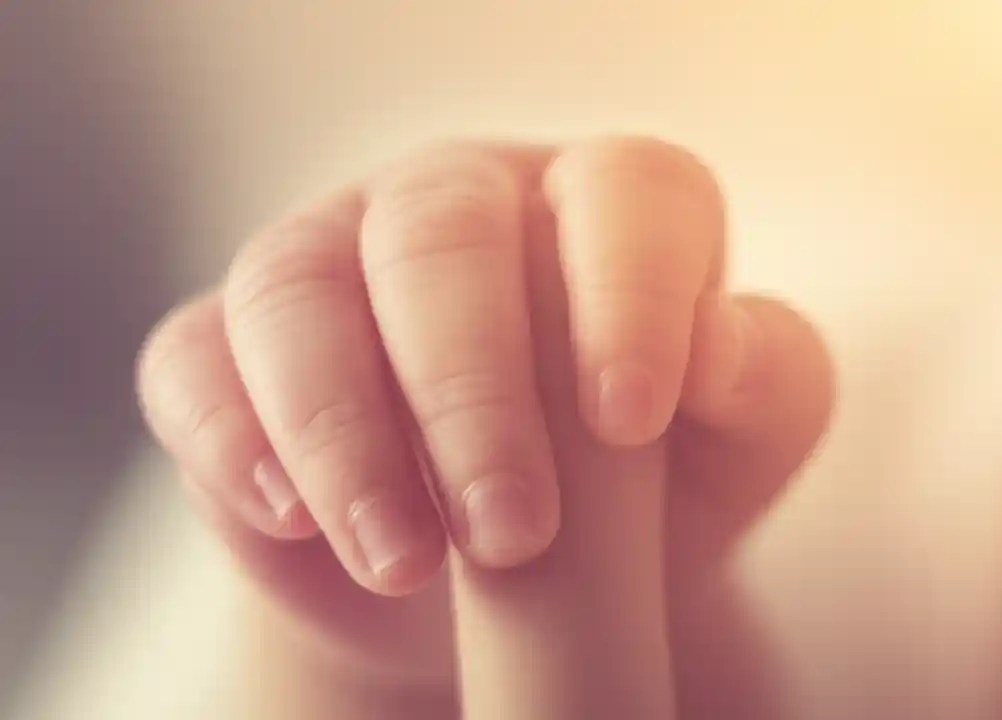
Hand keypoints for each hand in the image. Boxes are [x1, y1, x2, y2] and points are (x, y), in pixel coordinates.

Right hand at [136, 138, 832, 711]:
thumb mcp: (733, 444)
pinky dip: (233, 436)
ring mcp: (334, 258)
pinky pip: (197, 362)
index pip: (624, 192)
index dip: (628, 292)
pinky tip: (290, 517)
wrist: (509, 577)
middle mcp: (461, 206)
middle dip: (472, 390)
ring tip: (403, 563)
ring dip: (345, 431)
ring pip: (299, 291)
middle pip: (442, 237)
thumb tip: (716, 347)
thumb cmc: (643, 488)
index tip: (630, 422)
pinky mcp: (231, 344)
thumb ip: (762, 383)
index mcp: (601, 207)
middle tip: (514, 536)